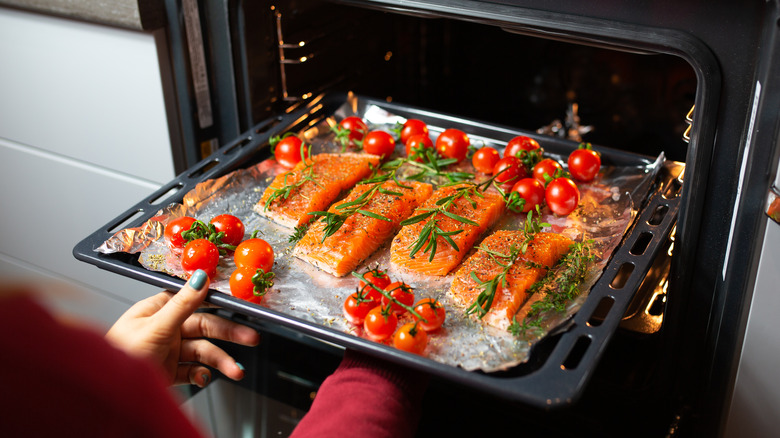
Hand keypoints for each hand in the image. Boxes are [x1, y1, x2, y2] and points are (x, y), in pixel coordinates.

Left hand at [105, 269, 259, 386]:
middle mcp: (164, 329)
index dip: (218, 304)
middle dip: (228, 334)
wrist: (108, 395)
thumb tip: (200, 277)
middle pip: (204, 327)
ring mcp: (168, 351)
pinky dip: (203, 375)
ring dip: (221, 361)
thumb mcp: (155, 327)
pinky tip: (206, 377)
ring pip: (202, 351)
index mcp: (156, 310)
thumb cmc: (119, 356)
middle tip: (249, 338)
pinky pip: (194, 370)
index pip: (194, 301)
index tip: (239, 306)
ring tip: (234, 370)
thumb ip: (182, 304)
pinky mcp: (169, 372)